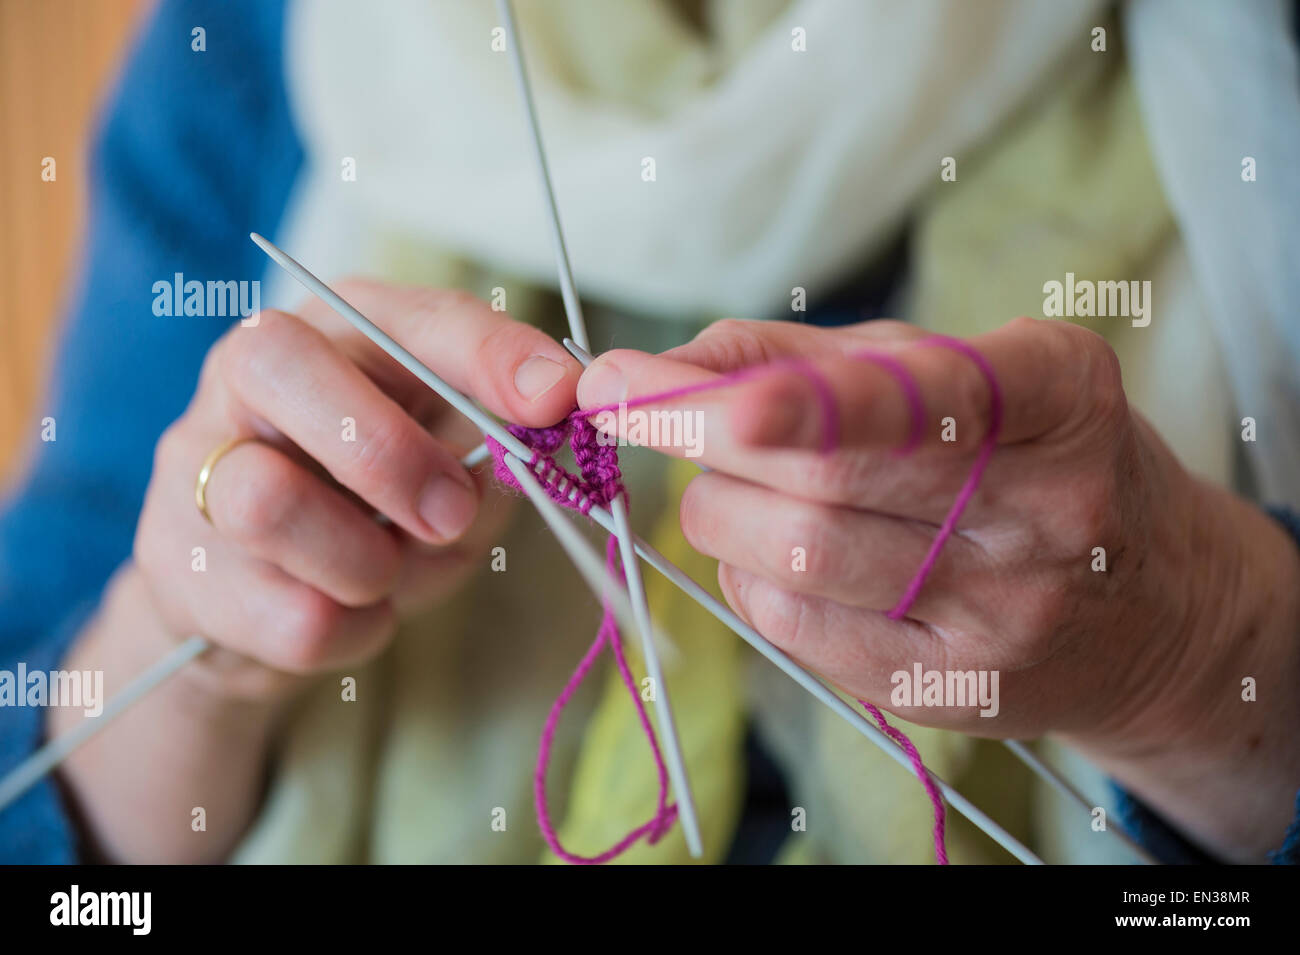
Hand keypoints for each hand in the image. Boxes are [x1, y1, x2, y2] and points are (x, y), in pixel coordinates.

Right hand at [51, 280, 580, 861]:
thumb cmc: (379, 510)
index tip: (556, 396)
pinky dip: (352, 630)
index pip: (409, 317)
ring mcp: (197, 466)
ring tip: (387, 572)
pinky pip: (287, 613)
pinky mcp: (179, 565)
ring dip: (365, 561)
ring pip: (266, 501)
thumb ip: (499, 442)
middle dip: (386, 452)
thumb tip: (552, 426)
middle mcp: (249, 376)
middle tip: (449, 514)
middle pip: (282, 366)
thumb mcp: (453, 463)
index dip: (486, 353)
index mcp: (338, 331)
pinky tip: (351, 612)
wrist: (272, 603)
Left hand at [577, 317, 1299, 860]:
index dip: (798, 400)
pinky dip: (749, 578)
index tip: (674, 390)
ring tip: (734, 486)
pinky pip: (797, 630)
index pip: (920, 397)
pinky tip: (773, 555)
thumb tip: (653, 373)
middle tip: (644, 410)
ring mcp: (1001, 614)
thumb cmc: (1015, 454)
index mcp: (1052, 396)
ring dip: (718, 512)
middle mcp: (1042, 509)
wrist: (1145, 602)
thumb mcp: (944, 369)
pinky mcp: (952, 687)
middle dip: (697, 440)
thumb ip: (800, 355)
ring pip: (797, 561)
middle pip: (825, 484)